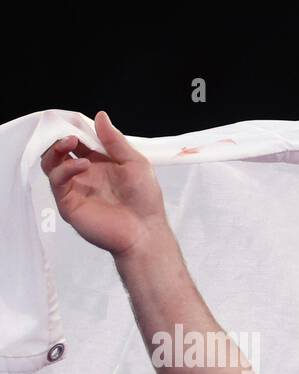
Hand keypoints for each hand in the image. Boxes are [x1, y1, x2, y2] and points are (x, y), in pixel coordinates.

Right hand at [40, 110, 169, 257]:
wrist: (144, 231)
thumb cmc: (145, 200)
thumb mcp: (135, 163)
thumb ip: (115, 141)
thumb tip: (100, 116)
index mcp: (100, 164)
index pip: (79, 142)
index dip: (76, 129)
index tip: (75, 120)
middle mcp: (85, 175)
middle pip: (60, 151)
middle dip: (61, 137)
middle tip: (70, 132)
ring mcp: (75, 188)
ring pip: (51, 163)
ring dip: (57, 148)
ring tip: (71, 142)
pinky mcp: (68, 203)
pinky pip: (57, 180)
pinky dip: (66, 168)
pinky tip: (83, 165)